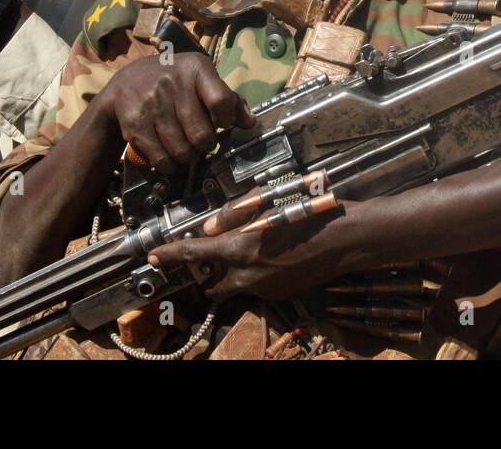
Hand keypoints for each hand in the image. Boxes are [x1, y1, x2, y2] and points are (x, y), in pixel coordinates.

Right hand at [97, 53, 254, 175]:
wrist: (127, 81)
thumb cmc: (175, 81)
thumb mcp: (202, 79)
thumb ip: (229, 99)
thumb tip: (251, 122)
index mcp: (196, 68)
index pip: (221, 101)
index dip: (226, 120)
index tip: (221, 124)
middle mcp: (172, 82)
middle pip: (202, 135)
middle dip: (205, 144)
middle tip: (201, 141)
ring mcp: (152, 103)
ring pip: (182, 151)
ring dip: (188, 157)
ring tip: (186, 148)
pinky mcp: (135, 123)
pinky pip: (161, 158)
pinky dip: (170, 165)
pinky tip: (171, 157)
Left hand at [148, 198, 351, 300]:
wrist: (347, 240)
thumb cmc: (308, 213)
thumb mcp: (266, 204)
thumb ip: (233, 217)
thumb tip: (210, 227)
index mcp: (241, 248)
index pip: (194, 254)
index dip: (170, 256)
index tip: (154, 256)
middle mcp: (248, 274)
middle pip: (210, 285)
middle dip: (202, 277)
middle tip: (200, 263)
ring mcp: (265, 289)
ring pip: (234, 287)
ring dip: (230, 275)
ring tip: (242, 255)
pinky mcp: (280, 295)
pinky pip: (257, 288)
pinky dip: (254, 276)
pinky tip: (270, 258)